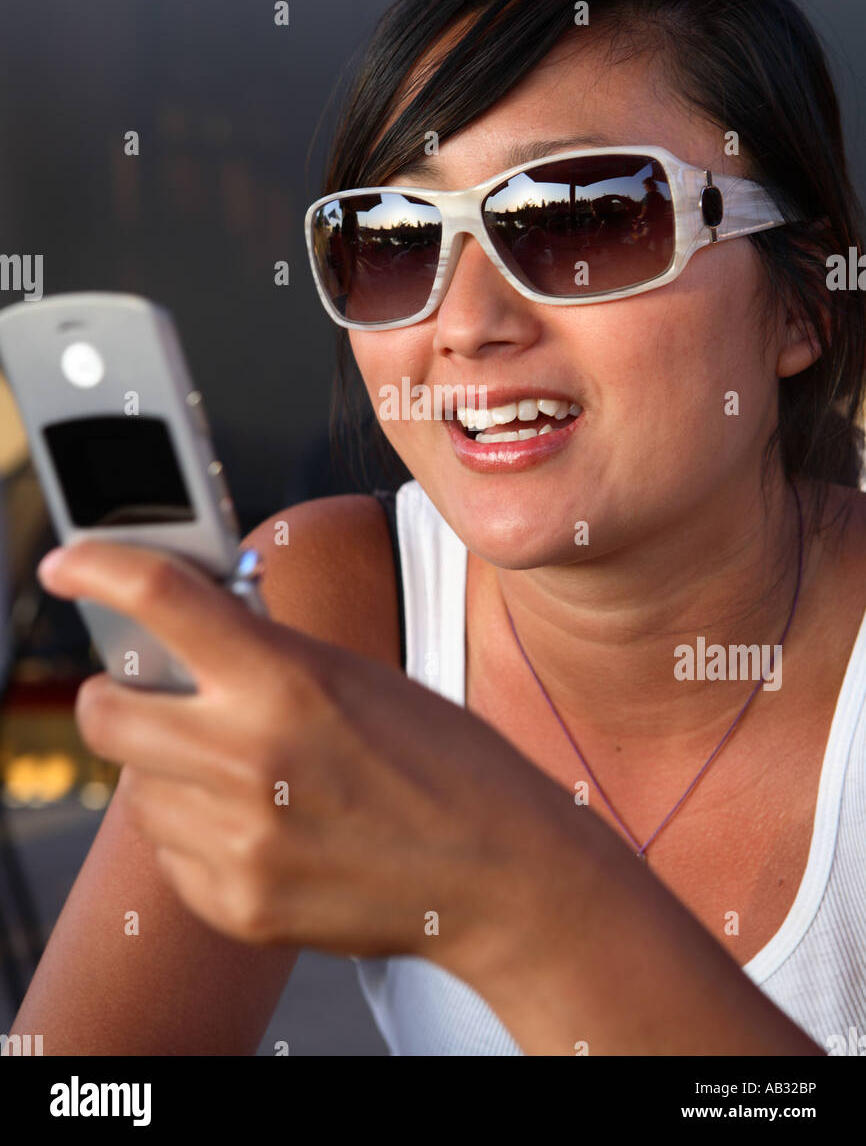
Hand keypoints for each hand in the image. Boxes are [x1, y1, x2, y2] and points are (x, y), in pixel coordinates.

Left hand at [37, 540, 580, 973]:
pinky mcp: (236, 903)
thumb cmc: (440, 758)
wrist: (499, 870)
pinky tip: (262, 824)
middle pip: (105, 712)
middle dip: (118, 695)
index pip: (157, 597)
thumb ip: (264, 654)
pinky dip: (198, 830)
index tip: (69, 565)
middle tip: (150, 691)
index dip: (97, 567)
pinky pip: (170, 850)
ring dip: (168, 768)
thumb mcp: (355, 676)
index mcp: (286, 678)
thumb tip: (180, 631)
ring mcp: (237, 840)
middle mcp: (248, 757)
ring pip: (136, 787)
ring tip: (244, 770)